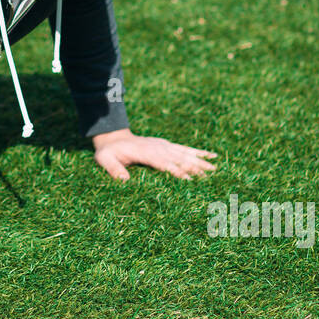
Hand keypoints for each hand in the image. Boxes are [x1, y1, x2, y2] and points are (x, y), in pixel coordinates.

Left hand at [91, 128, 217, 180]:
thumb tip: (124, 180)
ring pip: (184, 153)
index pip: (162, 162)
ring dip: (199, 160)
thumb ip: (113, 169)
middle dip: (193, 166)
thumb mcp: (104, 159)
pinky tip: (212, 155)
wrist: (113, 138)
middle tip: (208, 175)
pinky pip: (185, 149)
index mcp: (144, 152)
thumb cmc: (108, 152)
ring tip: (214, 168)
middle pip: (178, 158)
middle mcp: (157, 147)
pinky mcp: (167, 145)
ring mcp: (164, 145)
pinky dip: (198, 152)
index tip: (187, 179)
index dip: (174, 170)